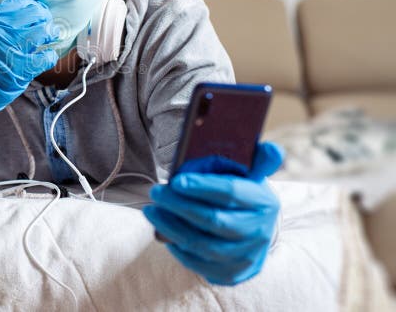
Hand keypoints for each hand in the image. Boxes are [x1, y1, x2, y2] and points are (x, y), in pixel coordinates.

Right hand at [0, 0, 59, 142]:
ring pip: (43, 33)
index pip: (19, 4)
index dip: (32, 7)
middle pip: (34, 15)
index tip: (37, 12)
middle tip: (46, 23)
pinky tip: (47, 56)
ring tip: (50, 37)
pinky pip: (46, 57)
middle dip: (44, 18)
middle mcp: (0, 32)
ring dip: (50, 34)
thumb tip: (25, 11)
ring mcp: (11, 51)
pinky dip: (50, 56)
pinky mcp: (21, 70)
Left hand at [143, 141, 284, 284]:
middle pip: (214, 221)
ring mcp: (246, 256)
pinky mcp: (232, 273)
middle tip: (156, 192)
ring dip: (172, 227)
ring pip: (203, 245)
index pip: (231, 193)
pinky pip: (200, 264)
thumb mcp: (252, 172)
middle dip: (180, 205)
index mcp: (264, 202)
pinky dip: (178, 249)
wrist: (257, 228)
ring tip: (151, 211)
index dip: (203, 186)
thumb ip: (258, 158)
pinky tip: (164, 232)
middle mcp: (259, 232)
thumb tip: (271, 149)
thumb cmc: (244, 192)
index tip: (177, 180)